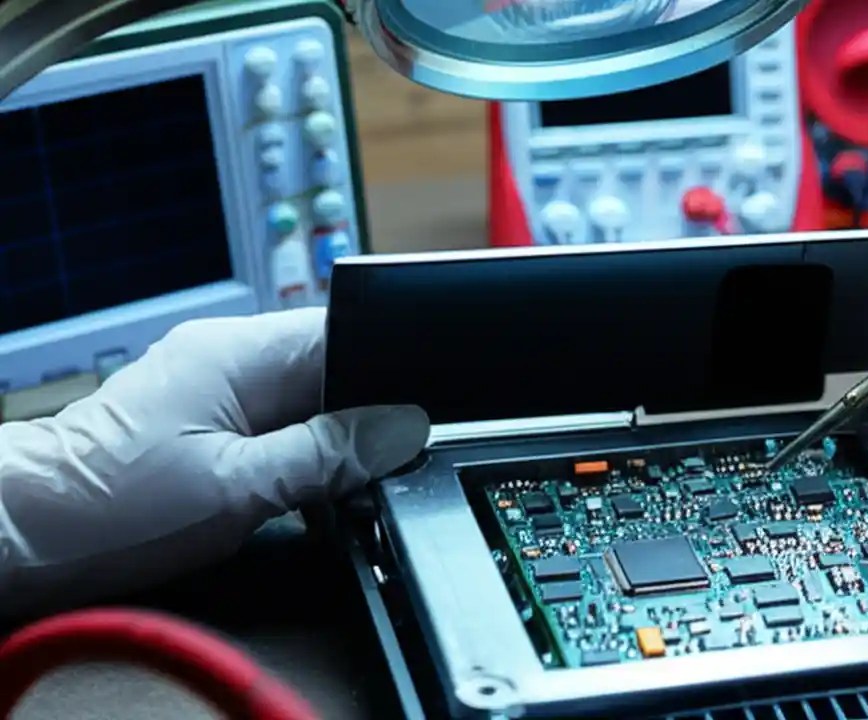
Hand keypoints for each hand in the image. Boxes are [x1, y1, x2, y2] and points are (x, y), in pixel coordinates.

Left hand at [0, 309, 430, 616]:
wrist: (22, 532)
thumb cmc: (112, 507)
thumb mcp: (241, 487)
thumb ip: (329, 454)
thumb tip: (402, 429)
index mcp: (239, 352)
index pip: (343, 332)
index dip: (391, 366)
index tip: (423, 411)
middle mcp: (227, 356)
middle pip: (332, 369)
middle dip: (363, 414)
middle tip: (373, 465)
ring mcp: (214, 387)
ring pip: (307, 401)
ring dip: (328, 439)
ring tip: (323, 482)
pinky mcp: (204, 421)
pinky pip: (277, 424)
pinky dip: (297, 453)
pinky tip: (296, 488)